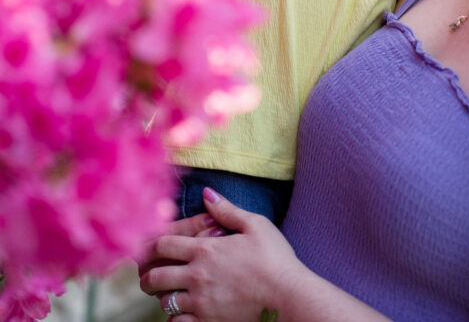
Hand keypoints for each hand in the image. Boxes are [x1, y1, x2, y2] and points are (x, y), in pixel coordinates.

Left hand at [139, 188, 299, 321]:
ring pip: (165, 302)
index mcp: (205, 249)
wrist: (287, 296)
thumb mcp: (255, 224)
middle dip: (147, 276)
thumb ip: (226, 209)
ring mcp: (201, 302)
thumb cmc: (275, 258)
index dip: (150, 245)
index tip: (147, 248)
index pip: (163, 245)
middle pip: (155, 276)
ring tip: (169, 294)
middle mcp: (197, 276)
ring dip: (164, 297)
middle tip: (148, 276)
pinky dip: (175, 319)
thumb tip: (206, 192)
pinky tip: (182, 314)